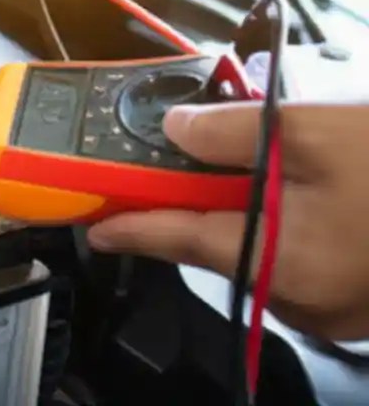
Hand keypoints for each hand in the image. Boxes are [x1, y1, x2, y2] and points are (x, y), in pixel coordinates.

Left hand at [87, 101, 368, 341]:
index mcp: (280, 262)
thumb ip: (235, 131)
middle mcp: (301, 299)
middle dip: (191, 207)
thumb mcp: (320, 133)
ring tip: (244, 169)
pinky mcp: (355, 300)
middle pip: (220, 247)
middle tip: (161, 175)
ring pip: (262, 255)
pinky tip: (296, 195)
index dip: (133, 227)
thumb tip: (175, 128)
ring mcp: (332, 306)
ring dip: (243, 215)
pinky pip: (298, 264)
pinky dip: (282, 231)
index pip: (182, 240)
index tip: (93, 226)